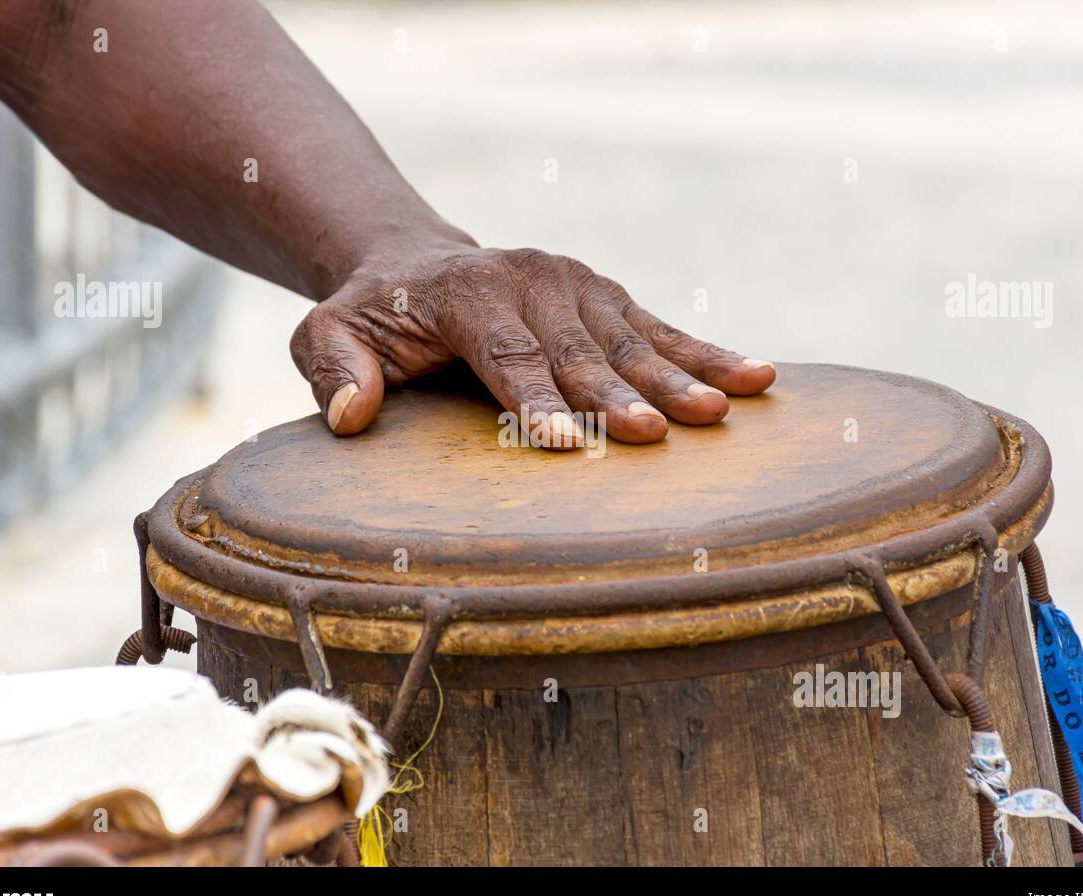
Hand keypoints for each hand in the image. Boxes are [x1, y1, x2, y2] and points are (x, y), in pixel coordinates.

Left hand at [289, 239, 775, 448]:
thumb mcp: (324, 333)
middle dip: (616, 396)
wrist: (413, 263)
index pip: (505, 355)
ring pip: (631, 340)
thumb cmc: (370, 316)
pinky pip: (661, 328)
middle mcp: (531, 279)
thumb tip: (350, 418)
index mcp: (467, 293)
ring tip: (720, 413)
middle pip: (577, 351)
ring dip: (677, 378)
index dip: (533, 402)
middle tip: (652, 435)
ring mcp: (577, 284)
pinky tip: (758, 378)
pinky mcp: (607, 295)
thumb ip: (331, 368)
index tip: (566, 444)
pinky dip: (708, 353)